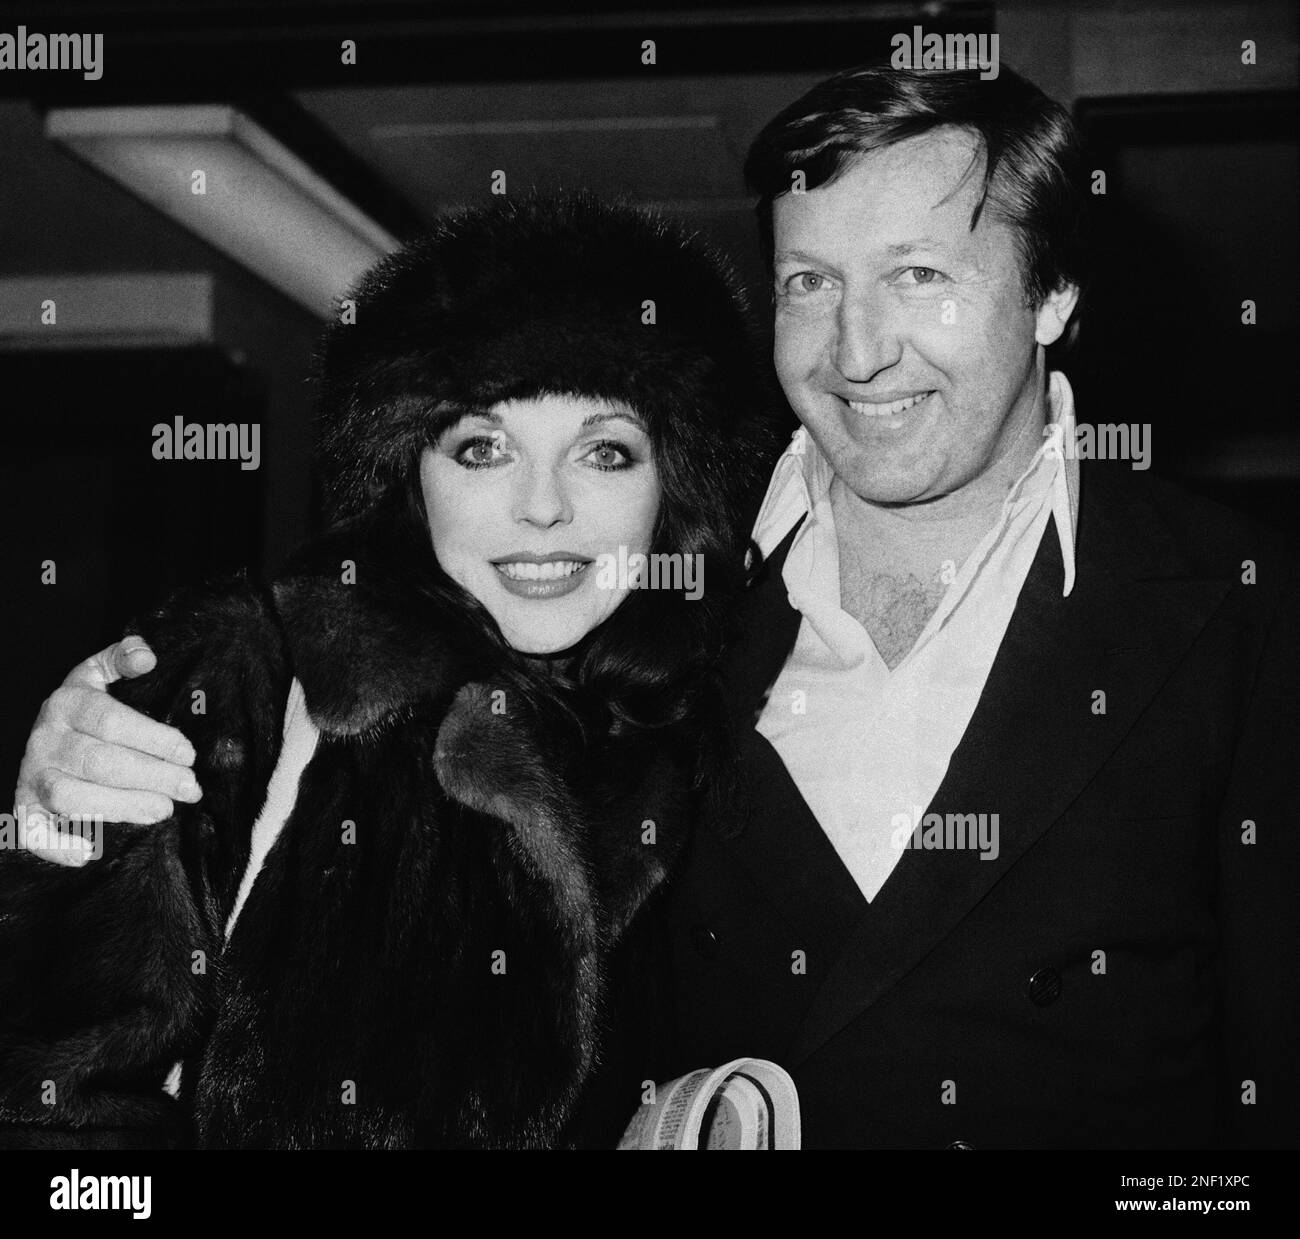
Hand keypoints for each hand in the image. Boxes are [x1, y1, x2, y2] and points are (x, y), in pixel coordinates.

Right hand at [12, 637, 200, 866]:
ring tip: (162, 810)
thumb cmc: (88, 706)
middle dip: (151, 777)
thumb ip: (124, 658)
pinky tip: (86, 853)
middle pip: (98, 762)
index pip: (110, 721)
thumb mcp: (100, 674)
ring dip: (120, 807)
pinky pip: (30, 831)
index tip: (189, 755)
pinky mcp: (24, 806)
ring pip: (71, 796)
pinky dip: (53, 846)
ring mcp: (32, 774)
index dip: (153, 739)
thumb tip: (146, 655)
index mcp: (66, 703)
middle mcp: (44, 739)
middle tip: (189, 788)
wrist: (44, 731)